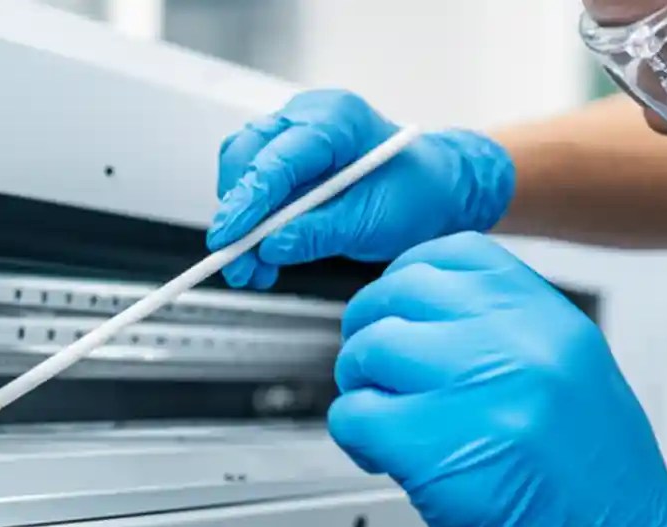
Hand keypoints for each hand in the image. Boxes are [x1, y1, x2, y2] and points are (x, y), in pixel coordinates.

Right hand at [207, 89, 515, 288]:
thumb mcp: (374, 222)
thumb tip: (271, 247)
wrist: (437, 190)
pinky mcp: (286, 156)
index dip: (247, 201)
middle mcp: (308, 118)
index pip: (277, 158)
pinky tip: (263, 255)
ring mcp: (293, 133)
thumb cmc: (418, 194)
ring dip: (241, 224)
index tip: (229, 238)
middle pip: (246, 156)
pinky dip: (252, 223)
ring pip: (241, 171)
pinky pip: (254, 184)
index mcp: (337, 121)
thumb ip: (320, 232)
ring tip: (251, 269)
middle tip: (236, 262)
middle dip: (236, 214)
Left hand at [328, 231, 666, 526]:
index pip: (453, 254)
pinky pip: (353, 415)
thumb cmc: (595, 494)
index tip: (394, 311)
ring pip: (368, 351)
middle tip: (374, 372)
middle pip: (398, 294)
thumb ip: (507, 335)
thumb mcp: (572, 380)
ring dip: (359, 387)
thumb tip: (425, 310)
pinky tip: (382, 457)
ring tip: (385, 422)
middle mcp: (518, 346)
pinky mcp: (435, 451)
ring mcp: (477, 394)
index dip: (405, 280)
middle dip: (369, 333)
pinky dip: (353, 438)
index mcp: (552, 322)